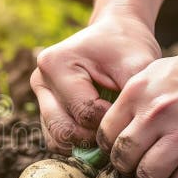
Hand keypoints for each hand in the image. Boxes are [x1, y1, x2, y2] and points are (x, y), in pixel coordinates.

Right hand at [31, 11, 160, 152]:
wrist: (115, 32)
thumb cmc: (128, 47)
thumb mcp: (138, 65)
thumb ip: (132, 98)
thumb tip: (124, 137)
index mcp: (56, 64)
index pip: (84, 113)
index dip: (112, 122)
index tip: (130, 113)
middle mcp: (40, 79)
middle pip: (64, 130)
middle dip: (95, 138)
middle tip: (119, 130)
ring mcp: (39, 95)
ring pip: (56, 138)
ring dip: (83, 144)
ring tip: (108, 132)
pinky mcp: (44, 106)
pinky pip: (55, 138)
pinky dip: (76, 143)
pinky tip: (97, 133)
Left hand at [96, 46, 177, 177]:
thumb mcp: (159, 73)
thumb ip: (134, 99)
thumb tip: (114, 130)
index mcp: (138, 92)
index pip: (105, 134)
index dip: (111, 150)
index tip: (123, 154)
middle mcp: (157, 114)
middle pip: (123, 159)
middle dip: (127, 171)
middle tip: (138, 171)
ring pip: (148, 177)